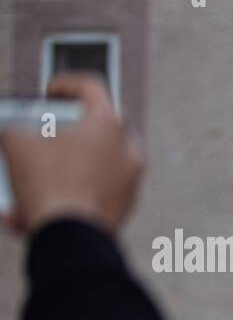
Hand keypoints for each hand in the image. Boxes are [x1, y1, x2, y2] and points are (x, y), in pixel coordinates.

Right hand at [0, 73, 142, 234]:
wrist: (72, 236)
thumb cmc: (52, 186)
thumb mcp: (16, 143)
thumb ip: (16, 128)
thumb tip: (15, 134)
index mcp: (109, 125)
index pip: (92, 88)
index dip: (66, 84)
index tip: (52, 91)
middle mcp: (128, 152)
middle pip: (98, 130)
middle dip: (68, 131)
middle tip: (45, 134)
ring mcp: (130, 182)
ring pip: (94, 166)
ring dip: (63, 168)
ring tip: (31, 178)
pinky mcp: (124, 209)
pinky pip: (92, 195)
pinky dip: (67, 196)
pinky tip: (33, 209)